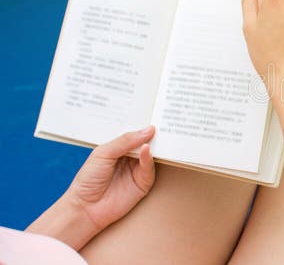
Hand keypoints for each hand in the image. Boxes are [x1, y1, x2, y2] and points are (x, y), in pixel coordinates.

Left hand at [27, 127, 155, 249]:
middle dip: (152, 134)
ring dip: (154, 144)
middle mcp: (130, 158)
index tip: (151, 114)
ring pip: (150, 154)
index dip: (141, 126)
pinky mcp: (143, 183)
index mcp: (119, 148)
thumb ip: (125, 141)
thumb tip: (148, 130)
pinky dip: (149, 158)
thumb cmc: (88, 179)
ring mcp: (137, 170)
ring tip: (157, 133)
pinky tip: (146, 149)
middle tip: (160, 121)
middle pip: (145, 143)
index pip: (134, 134)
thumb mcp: (103, 153)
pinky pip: (149, 168)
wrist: (85, 207)